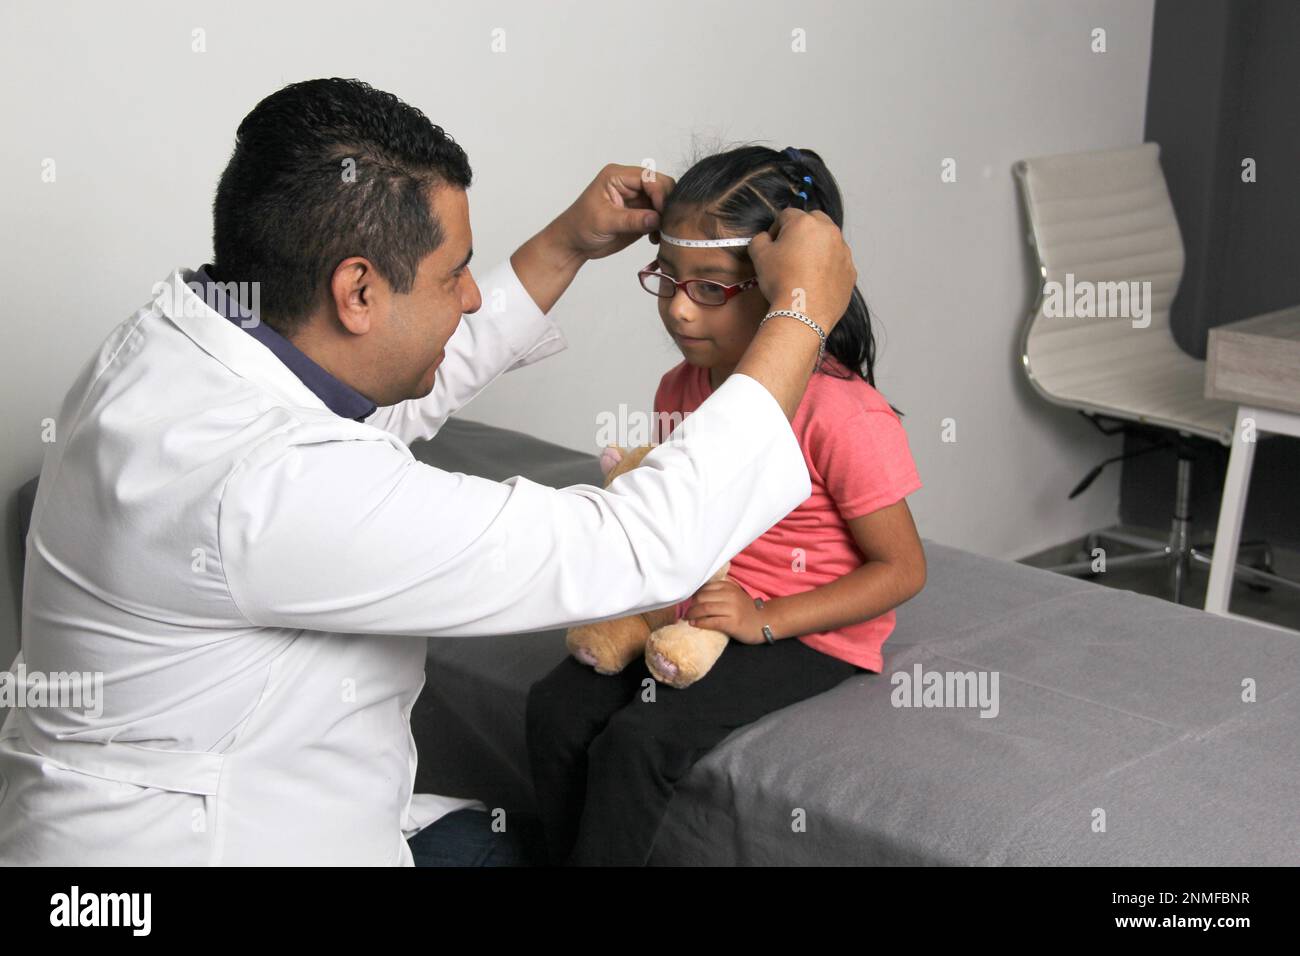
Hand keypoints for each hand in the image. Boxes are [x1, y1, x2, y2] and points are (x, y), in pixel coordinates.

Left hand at [548, 164, 675, 261]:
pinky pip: (660, 217)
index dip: (660, 193)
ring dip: (666, 217)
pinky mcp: (641, 214)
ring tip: (661, 234)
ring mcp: (637, 199)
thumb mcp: (605, 222)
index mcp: (618, 176)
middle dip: (666, 204)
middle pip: (661, 186)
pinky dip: (662, 227)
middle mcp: (630, 184)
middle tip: (666, 225)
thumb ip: (632, 219)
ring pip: (664, 202)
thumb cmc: (580, 227)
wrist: (574, 244)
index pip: (649, 177)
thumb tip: (657, 218)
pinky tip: (655, 238)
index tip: (662, 213)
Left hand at [684, 578, 767, 645]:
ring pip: (704, 609)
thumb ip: (720, 591)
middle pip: (702, 598)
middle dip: (691, 605)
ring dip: (692, 614)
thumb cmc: (746, 609)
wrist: (764, 622)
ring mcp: (731, 609)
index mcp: (729, 587)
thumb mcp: (734, 594)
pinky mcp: (732, 623)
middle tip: (687, 612)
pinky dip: (700, 623)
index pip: (704, 588)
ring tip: (688, 618)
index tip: (690, 602)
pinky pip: (711, 621)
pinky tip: (694, 624)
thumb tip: (697, 593)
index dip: (694, 595)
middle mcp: (730, 596)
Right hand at [746, 208, 856, 333]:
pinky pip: (838, 262)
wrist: (802, 312)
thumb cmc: (781, 282)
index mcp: (805, 223)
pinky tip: (815, 281)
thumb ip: (759, 239)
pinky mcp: (850, 270)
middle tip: (791, 250)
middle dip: (802, 231)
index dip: (776, 228)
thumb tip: (765, 238)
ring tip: (804, 268)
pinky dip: (828, 266)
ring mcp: (843, 251)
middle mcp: (828, 232)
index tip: (773, 243)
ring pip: (829, 241)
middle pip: (814, 221)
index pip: (787, 215)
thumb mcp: (759, 256)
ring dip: (817, 248)